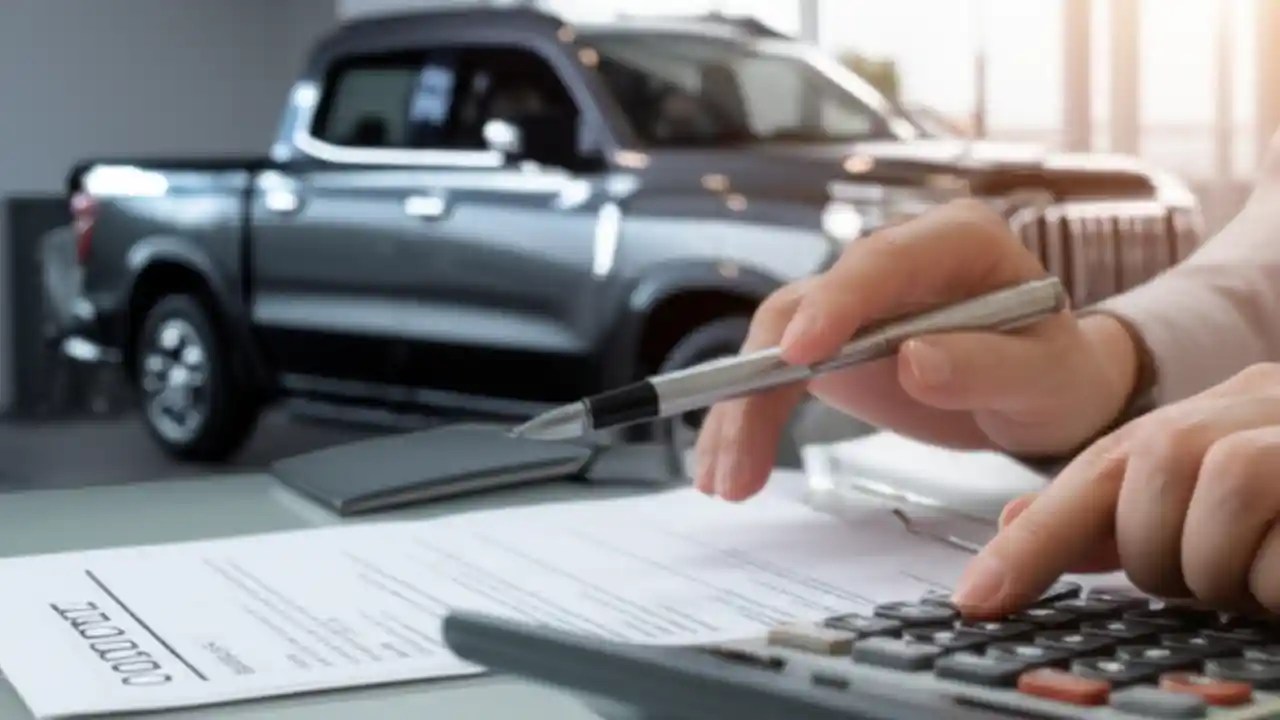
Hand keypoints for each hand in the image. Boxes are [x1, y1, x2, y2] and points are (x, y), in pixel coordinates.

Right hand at [693, 199, 1140, 499]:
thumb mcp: (1045, 378)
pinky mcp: (831, 342)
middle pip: (806, 305)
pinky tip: (729, 470)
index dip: (834, 304)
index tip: (799, 355)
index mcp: (955, 242)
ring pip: (775, 342)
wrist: (1041, 390)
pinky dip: (750, 421)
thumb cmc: (1055, 375)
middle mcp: (891, 262)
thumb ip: (988, 365)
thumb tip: (914, 360)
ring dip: (741, 411)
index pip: (881, 263)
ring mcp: (854, 301)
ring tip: (725, 481)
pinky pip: (776, 376)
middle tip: (741, 454)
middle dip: (762, 380)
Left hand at [955, 363, 1279, 614]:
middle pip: (1152, 463)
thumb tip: (1012, 522)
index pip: (1101, 464)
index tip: (975, 599)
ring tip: (1258, 584)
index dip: (1034, 537)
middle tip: (1205, 585)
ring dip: (1222, 567)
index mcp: (1223, 407)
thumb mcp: (1224, 503)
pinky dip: (1276, 583)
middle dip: (1157, 549)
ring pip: (1224, 486)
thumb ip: (1127, 509)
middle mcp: (1260, 400)